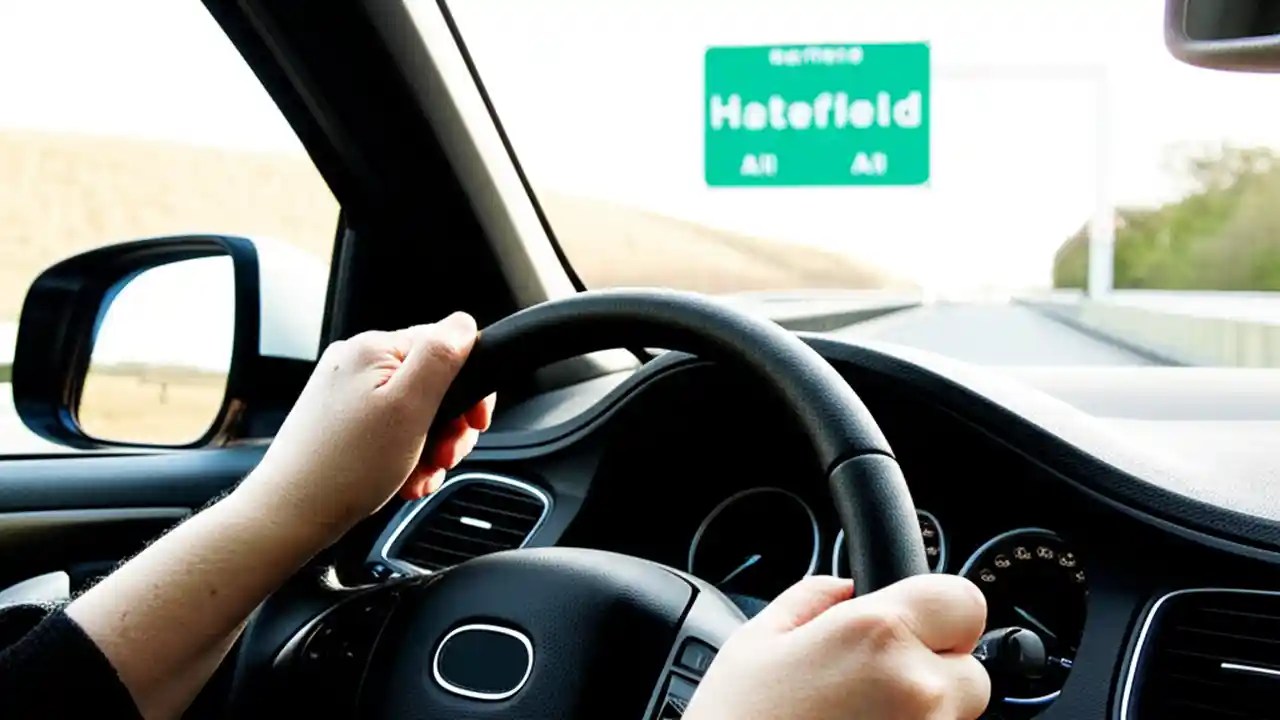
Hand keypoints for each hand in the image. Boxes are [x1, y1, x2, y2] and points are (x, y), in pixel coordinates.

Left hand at [241, 312, 494, 538]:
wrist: (290, 513)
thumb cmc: (345, 467)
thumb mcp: (408, 408)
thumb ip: (440, 358)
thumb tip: (463, 323)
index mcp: (373, 349)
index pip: (445, 347)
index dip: (468, 388)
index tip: (472, 424)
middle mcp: (356, 362)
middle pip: (432, 383)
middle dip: (448, 426)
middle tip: (443, 458)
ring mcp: (346, 392)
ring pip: (414, 412)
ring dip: (428, 447)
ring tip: (419, 477)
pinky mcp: (340, 420)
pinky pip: (391, 429)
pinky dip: (405, 455)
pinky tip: (403, 479)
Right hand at [684, 574, 990, 719]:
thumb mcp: (756, 642)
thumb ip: (815, 598)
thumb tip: (847, 588)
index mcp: (877, 634)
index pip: (964, 600)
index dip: (937, 610)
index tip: (912, 625)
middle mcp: (917, 689)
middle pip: (968, 668)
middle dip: (931, 671)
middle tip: (871, 685)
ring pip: (955, 716)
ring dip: (922, 712)